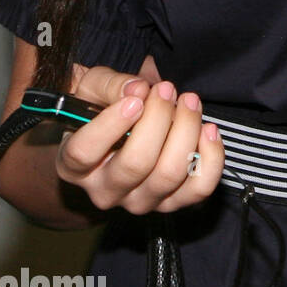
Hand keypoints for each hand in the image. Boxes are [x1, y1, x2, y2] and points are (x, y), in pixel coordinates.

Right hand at [55, 65, 224, 214]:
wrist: (115, 133)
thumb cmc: (99, 106)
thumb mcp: (92, 87)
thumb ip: (111, 84)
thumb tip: (138, 88)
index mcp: (74, 165)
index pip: (85, 153)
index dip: (110, 125)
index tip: (134, 100)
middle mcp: (105, 190)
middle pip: (136, 164)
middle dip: (159, 119)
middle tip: (166, 89)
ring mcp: (140, 200)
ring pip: (168, 175)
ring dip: (186, 130)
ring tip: (188, 101)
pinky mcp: (172, 201)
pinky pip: (199, 188)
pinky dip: (211, 157)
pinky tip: (208, 129)